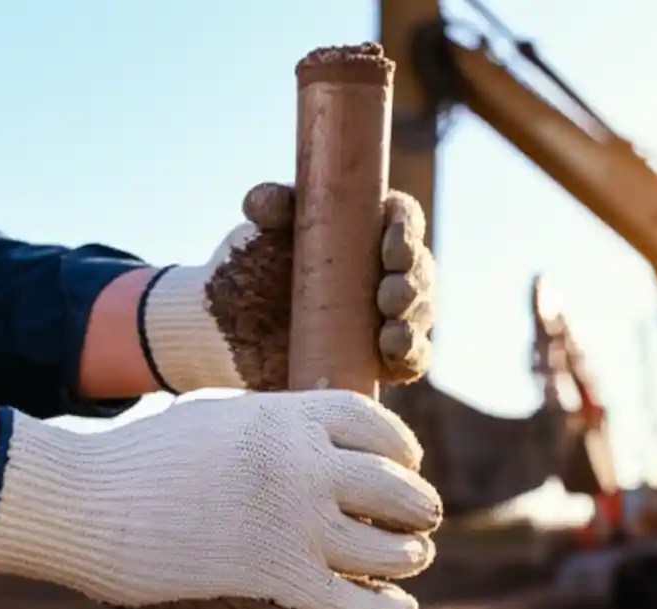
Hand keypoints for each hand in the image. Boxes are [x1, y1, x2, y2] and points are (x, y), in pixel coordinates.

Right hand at [0, 389, 441, 608]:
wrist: (86, 502)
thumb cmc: (142, 460)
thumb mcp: (219, 419)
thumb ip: (274, 426)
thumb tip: (317, 435)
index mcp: (287, 417)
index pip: (377, 426)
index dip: (404, 448)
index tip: (410, 463)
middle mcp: (304, 465)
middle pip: (396, 487)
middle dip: (419, 505)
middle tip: (424, 518)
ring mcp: (294, 523)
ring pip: (388, 547)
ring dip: (409, 556)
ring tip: (412, 558)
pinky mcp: (276, 578)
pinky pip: (356, 602)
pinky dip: (387, 608)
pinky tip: (399, 608)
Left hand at [139, 182, 434, 392]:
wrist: (234, 333)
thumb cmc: (254, 270)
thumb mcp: (260, 236)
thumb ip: (267, 208)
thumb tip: (261, 203)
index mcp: (369, 228)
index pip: (404, 217)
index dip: (407, 230)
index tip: (390, 248)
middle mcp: (389, 268)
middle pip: (421, 268)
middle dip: (411, 283)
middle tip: (387, 296)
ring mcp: (391, 315)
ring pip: (422, 313)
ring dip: (412, 321)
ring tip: (389, 333)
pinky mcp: (385, 358)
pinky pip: (415, 358)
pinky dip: (412, 356)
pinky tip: (393, 355)